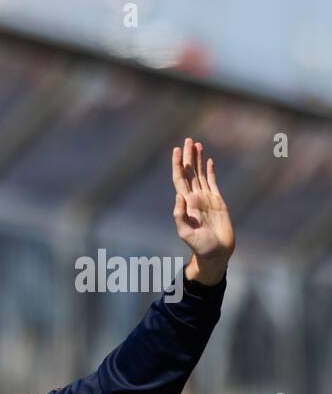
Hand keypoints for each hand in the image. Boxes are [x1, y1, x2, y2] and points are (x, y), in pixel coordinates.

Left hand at [171, 137, 233, 284]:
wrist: (216, 253)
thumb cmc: (199, 246)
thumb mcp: (185, 233)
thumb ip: (180, 216)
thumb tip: (178, 196)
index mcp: (186, 203)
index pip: (179, 179)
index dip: (177, 165)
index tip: (176, 150)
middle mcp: (194, 198)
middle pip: (190, 172)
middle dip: (188, 156)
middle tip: (187, 139)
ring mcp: (206, 199)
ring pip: (201, 174)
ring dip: (198, 160)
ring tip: (197, 145)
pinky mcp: (218, 202)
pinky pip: (213, 183)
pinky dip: (210, 171)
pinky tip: (208, 161)